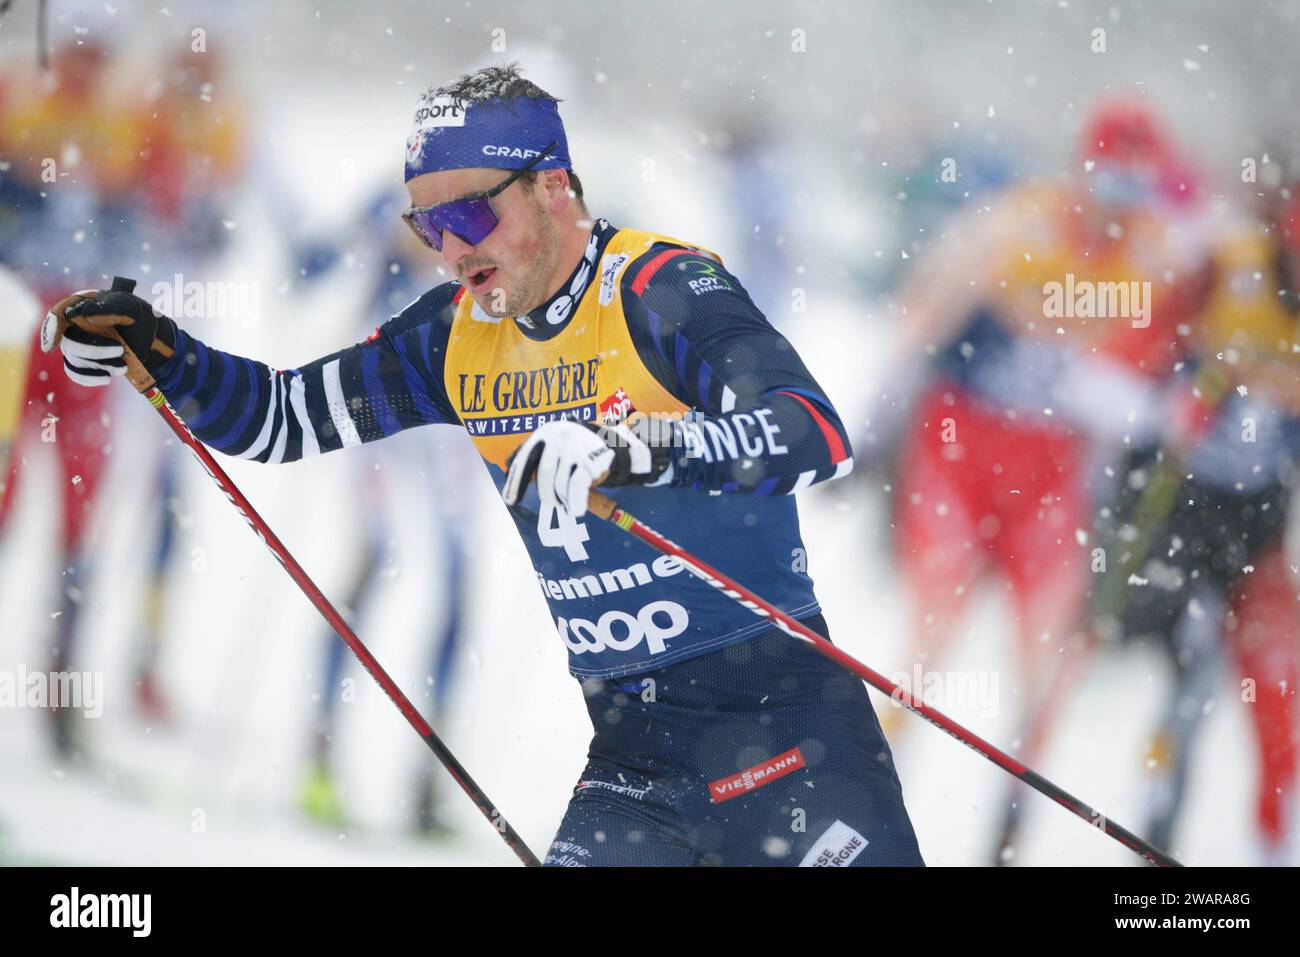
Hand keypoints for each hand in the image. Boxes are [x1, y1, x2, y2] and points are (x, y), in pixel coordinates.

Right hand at [44, 277, 176, 389]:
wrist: (152, 340)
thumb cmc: (141, 319)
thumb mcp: (132, 309)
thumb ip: (111, 307)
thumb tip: (85, 315)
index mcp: (83, 305)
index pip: (59, 314)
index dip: (52, 329)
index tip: (52, 346)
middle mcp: (75, 324)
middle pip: (69, 341)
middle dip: (94, 350)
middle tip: (120, 351)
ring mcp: (76, 343)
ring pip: (74, 359)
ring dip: (99, 365)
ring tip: (123, 365)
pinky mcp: (83, 360)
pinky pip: (75, 372)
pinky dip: (89, 378)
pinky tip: (107, 378)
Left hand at [501, 418, 671, 518]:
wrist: (613, 443)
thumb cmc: (577, 450)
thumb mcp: (555, 448)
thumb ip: (534, 458)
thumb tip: (507, 476)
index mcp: (545, 433)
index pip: (524, 460)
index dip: (516, 482)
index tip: (510, 501)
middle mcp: (558, 436)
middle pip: (543, 475)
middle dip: (547, 494)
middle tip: (553, 503)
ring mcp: (575, 447)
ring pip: (561, 483)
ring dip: (564, 499)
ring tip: (568, 503)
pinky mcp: (591, 460)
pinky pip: (577, 488)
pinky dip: (575, 502)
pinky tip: (576, 510)